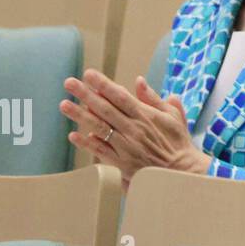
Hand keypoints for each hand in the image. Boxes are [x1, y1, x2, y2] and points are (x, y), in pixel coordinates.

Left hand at [61, 69, 209, 185]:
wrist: (180, 171)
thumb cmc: (177, 141)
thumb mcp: (172, 115)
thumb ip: (153, 98)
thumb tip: (138, 81)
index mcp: (145, 115)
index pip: (120, 96)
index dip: (104, 84)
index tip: (89, 74)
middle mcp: (133, 129)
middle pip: (105, 109)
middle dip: (86, 94)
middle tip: (69, 83)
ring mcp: (126, 146)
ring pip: (99, 128)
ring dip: (80, 116)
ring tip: (64, 105)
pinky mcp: (121, 163)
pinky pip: (100, 151)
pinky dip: (87, 143)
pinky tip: (73, 135)